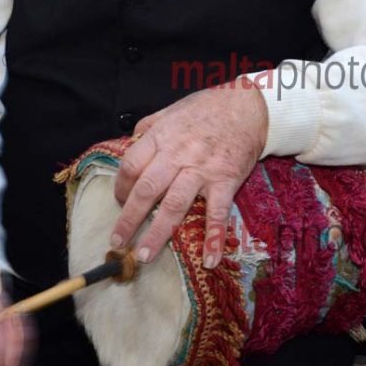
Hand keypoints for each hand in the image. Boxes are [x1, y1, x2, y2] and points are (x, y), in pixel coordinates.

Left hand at [110, 78, 268, 268]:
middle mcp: (177, 155)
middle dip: (129, 218)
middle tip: (118, 241)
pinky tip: (209, 259)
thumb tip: (129, 142)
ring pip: (175, 205)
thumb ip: (148, 127)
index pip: (131, 165)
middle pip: (147, 190)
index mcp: (161, 138)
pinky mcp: (225, 180)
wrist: (247, 106)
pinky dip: (214, 237)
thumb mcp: (170, 110)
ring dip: (158, 233)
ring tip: (145, 255)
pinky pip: (217, 213)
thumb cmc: (206, 108)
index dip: (120, 187)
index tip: (118, 201)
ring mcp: (201, 170)